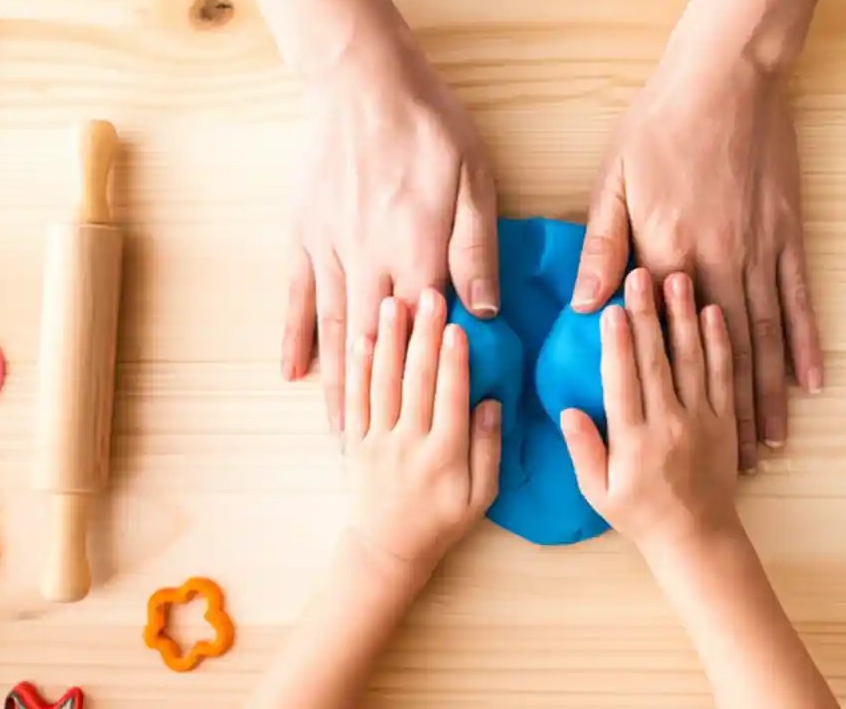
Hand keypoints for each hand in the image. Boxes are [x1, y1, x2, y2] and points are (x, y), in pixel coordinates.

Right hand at [281, 19, 499, 433]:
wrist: (360, 83)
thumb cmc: (428, 128)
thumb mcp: (473, 183)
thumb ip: (476, 251)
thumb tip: (483, 315)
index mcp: (418, 257)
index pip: (429, 335)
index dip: (430, 385)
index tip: (435, 429)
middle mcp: (370, 267)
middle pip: (376, 351)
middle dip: (378, 408)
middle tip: (378, 458)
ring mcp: (330, 256)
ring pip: (335, 334)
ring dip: (337, 389)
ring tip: (338, 435)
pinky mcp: (303, 240)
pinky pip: (296, 300)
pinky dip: (294, 339)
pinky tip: (290, 374)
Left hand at [344, 289, 501, 578]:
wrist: (388, 549)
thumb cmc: (442, 521)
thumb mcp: (481, 496)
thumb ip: (488, 449)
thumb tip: (491, 403)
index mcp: (444, 455)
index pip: (450, 397)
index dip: (454, 360)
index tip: (458, 325)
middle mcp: (409, 444)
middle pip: (416, 381)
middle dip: (423, 335)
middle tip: (429, 295)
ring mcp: (377, 441)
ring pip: (382, 383)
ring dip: (388, 341)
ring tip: (393, 303)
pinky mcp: (354, 443)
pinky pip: (354, 401)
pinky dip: (357, 369)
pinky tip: (363, 340)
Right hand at [561, 268, 739, 554]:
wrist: (697, 538)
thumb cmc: (639, 514)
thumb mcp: (597, 491)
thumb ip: (582, 451)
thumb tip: (567, 411)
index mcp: (634, 441)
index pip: (623, 383)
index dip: (617, 344)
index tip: (610, 309)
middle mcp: (669, 425)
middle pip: (657, 361)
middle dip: (647, 315)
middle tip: (639, 274)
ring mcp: (701, 420)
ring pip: (692, 360)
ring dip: (684, 317)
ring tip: (677, 278)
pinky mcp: (724, 420)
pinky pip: (724, 375)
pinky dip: (719, 342)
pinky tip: (712, 312)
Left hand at [572, 52, 821, 469]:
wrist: (724, 82)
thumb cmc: (659, 131)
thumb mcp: (612, 187)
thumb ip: (601, 250)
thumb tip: (585, 307)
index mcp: (669, 261)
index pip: (671, 349)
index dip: (678, 401)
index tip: (679, 446)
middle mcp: (719, 269)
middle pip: (726, 359)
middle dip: (732, 419)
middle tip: (738, 469)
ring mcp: (760, 256)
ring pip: (766, 340)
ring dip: (770, 396)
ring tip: (774, 443)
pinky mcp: (788, 237)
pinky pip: (799, 301)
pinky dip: (806, 344)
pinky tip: (812, 382)